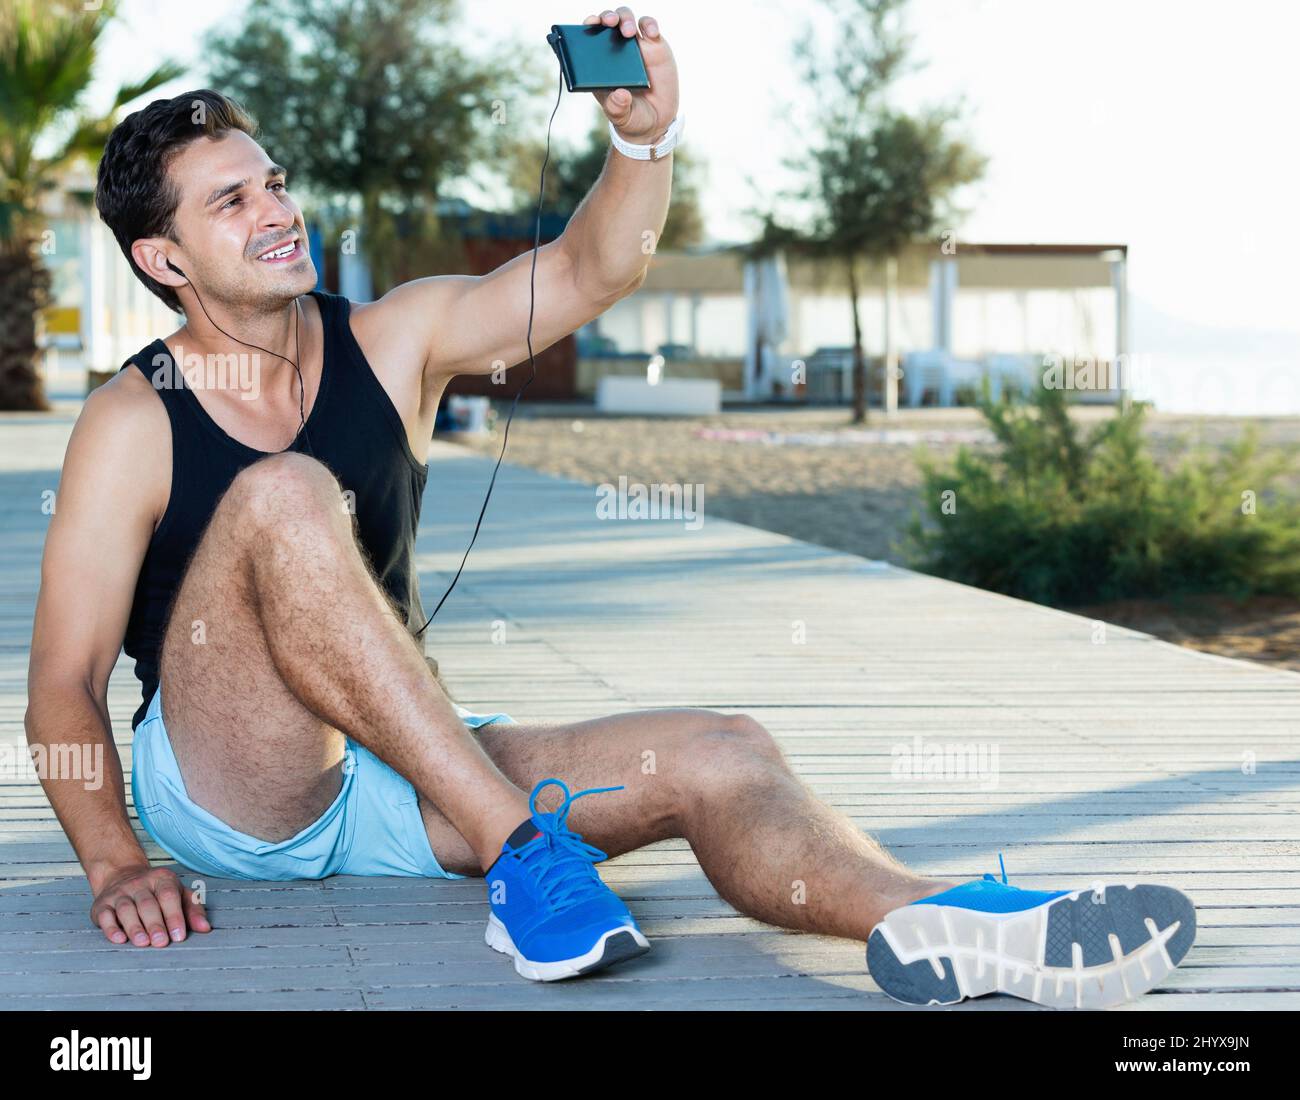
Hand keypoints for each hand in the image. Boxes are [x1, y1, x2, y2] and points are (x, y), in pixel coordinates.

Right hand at [90, 862, 210, 946]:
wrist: (120, 875)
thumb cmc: (157, 892)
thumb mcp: (178, 894)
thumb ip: (193, 910)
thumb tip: (206, 928)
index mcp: (162, 879)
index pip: (169, 896)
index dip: (174, 916)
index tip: (179, 936)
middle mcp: (139, 884)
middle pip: (148, 904)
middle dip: (155, 924)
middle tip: (161, 942)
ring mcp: (119, 893)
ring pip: (126, 909)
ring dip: (135, 927)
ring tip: (143, 943)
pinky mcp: (102, 905)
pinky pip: (105, 915)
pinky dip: (111, 928)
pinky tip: (119, 939)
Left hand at [582, 8, 679, 144]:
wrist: (656, 121)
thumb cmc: (632, 116)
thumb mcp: (622, 117)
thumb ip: (617, 108)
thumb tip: (620, 95)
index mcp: (599, 64)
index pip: (588, 38)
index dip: (586, 27)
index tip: (587, 25)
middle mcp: (615, 50)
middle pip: (607, 22)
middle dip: (605, 17)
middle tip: (608, 22)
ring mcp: (634, 46)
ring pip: (626, 19)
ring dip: (625, 19)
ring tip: (628, 32)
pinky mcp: (654, 46)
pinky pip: (649, 27)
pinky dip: (649, 24)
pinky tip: (651, 32)